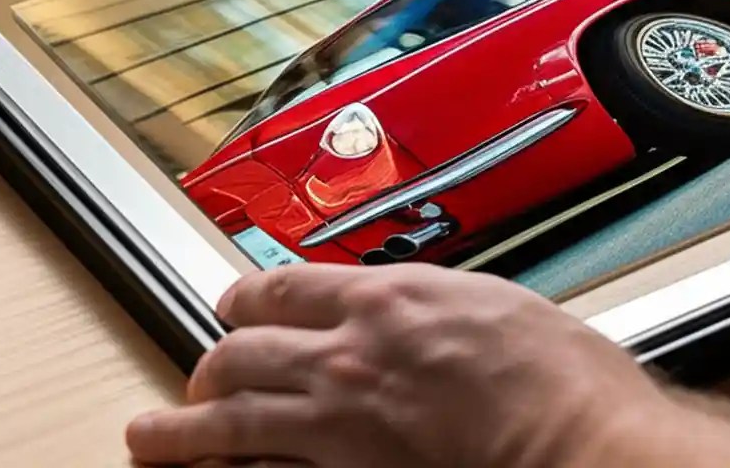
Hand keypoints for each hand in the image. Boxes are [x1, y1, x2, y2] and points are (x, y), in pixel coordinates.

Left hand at [125, 262, 687, 466]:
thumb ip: (431, 301)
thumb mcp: (491, 303)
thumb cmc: (556, 378)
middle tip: (197, 376)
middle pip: (239, 351)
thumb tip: (406, 305)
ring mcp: (337, 425)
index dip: (242, 297)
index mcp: (384, 300)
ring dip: (180, 431)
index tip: (232, 306)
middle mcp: (346, 357)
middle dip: (208, 364)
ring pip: (227, 419)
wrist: (577, 442)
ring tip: (152, 439)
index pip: (281, 287)